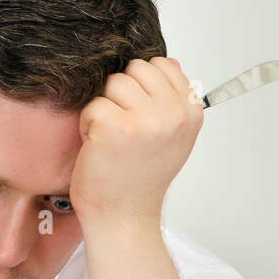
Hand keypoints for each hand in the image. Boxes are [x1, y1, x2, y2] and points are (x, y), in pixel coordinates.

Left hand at [69, 57, 203, 229]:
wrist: (124, 218)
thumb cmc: (139, 180)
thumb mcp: (169, 136)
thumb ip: (170, 99)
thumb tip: (169, 60)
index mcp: (190, 112)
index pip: (162, 64)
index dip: (141, 87)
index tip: (139, 117)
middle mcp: (174, 114)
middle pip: (135, 69)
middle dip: (121, 95)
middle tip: (121, 130)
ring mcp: (147, 120)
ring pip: (113, 83)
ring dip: (104, 109)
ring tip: (110, 139)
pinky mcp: (116, 128)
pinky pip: (93, 105)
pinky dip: (88, 126)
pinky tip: (98, 148)